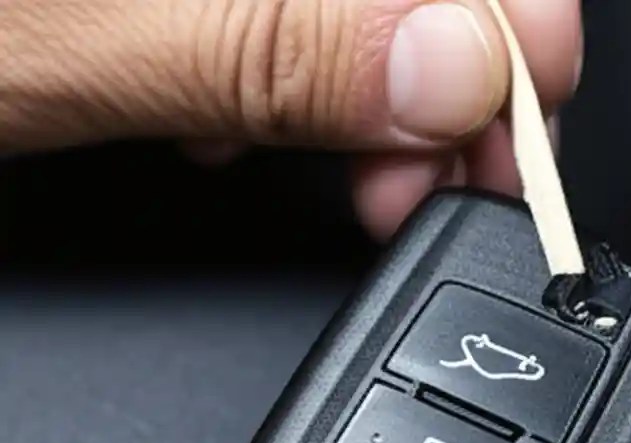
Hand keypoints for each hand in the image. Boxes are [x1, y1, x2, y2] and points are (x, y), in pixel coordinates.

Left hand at [0, 0, 580, 237]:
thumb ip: (274, 51)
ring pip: (368, 17)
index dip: (513, 39)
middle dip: (455, 90)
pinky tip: (241, 127)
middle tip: (444, 190)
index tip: (517, 149)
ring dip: (381, 104)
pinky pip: (292, 26)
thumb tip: (457, 71)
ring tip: (351, 179)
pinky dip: (301, 89)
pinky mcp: (180, 8)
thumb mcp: (66, 49)